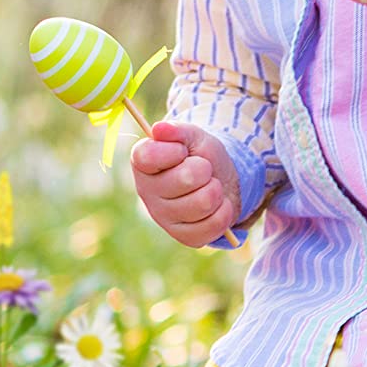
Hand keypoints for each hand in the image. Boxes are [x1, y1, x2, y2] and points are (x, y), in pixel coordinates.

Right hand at [131, 119, 238, 247]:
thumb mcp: (192, 137)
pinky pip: (213, 224)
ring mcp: (164, 218)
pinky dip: (224, 211)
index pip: (149, 156)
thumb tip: (159, 129)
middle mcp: (147, 193)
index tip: (182, 150)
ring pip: (203, 202)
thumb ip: (177, 131)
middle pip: (186, 178)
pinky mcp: (184, 237)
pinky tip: (217, 205)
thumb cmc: (201, 156)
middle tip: (203, 169)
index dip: (174, 150)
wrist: (221, 180)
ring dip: (216, 190)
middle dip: (204, 169)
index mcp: (142, 164)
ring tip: (210, 186)